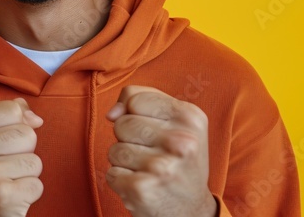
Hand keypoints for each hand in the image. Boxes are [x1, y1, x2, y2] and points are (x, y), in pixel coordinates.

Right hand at [0, 98, 43, 216]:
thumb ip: (7, 115)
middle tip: (2, 166)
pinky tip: (10, 195)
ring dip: (26, 173)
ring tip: (6, 180)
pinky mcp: (0, 193)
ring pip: (34, 160)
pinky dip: (29, 192)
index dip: (15, 126)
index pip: (12, 109)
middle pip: (26, 134)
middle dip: (23, 151)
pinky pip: (37, 184)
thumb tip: (35, 118)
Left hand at [106, 85, 216, 216]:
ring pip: (115, 149)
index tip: (155, 130)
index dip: (135, 113)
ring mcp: (162, 167)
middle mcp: (181, 142)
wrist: (192, 210)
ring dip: (124, 162)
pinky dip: (121, 181)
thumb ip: (140, 99)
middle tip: (152, 154)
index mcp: (191, 117)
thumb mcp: (174, 121)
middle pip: (121, 123)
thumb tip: (111, 113)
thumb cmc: (177, 159)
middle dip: (128, 138)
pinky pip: (111, 173)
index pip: (135, 98)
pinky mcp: (143, 189)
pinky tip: (142, 185)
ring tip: (147, 171)